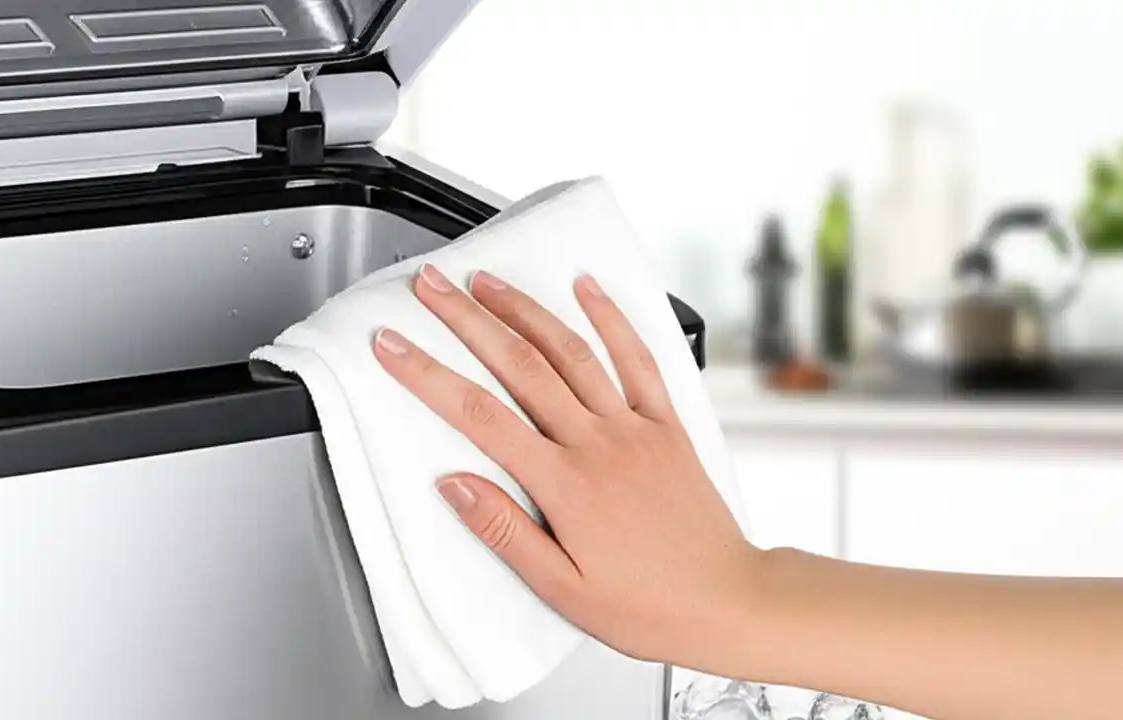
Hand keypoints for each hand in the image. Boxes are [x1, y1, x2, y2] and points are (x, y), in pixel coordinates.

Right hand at [372, 264, 762, 669]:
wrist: (728, 600)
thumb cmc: (650, 604)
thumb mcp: (563, 589)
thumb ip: (505, 531)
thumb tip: (454, 485)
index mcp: (566, 485)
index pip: (480, 416)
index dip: (428, 375)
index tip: (394, 346)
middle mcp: (598, 444)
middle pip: (519, 366)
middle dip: (467, 320)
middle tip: (431, 286)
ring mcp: (634, 428)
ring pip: (571, 353)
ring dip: (525, 310)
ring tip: (487, 280)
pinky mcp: (666, 425)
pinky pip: (638, 360)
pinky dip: (612, 318)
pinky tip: (589, 289)